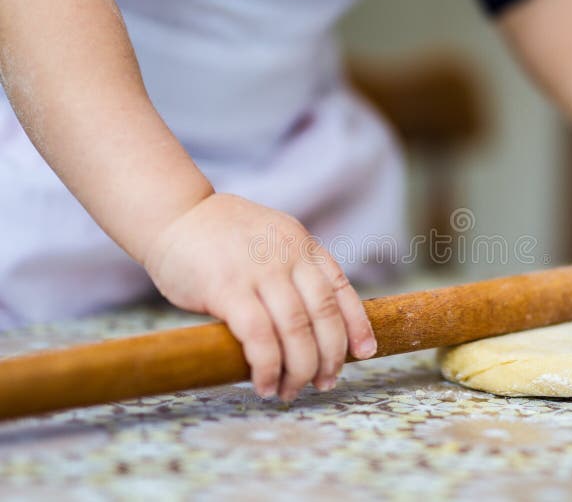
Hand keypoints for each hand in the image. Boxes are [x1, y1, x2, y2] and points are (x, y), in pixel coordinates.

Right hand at [143, 193, 376, 401]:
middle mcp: (288, 255)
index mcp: (302, 245)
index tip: (365, 353)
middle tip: (325, 383)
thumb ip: (292, 272)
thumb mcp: (270, 241)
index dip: (357, 325)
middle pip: (324, 315)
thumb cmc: (219, 237)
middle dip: (330, 357)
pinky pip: (259, 336)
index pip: (340, 289)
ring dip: (299, 369)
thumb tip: (312, 327)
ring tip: (291, 391)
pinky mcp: (228, 288)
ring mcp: (260, 270)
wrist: (173, 213)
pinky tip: (264, 383)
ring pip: (297, 329)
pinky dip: (268, 366)